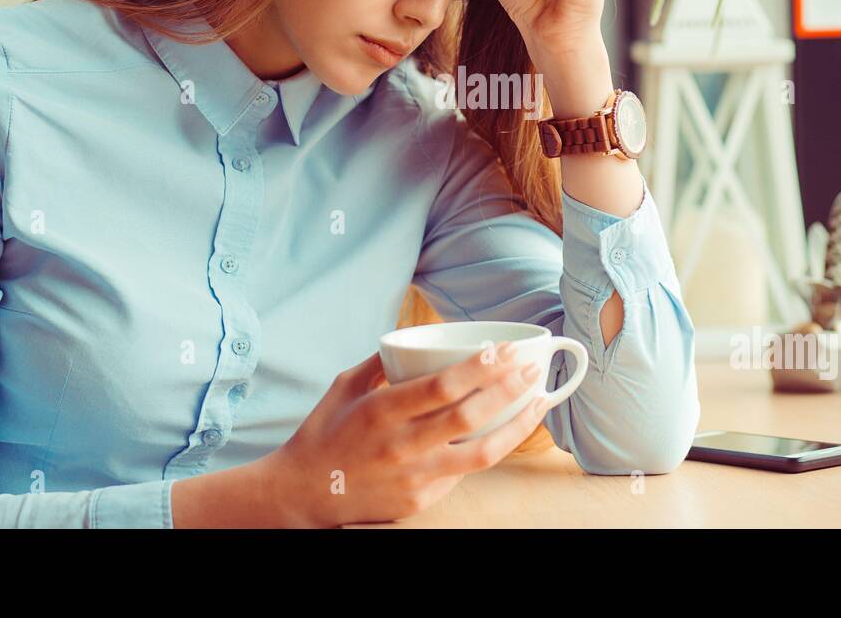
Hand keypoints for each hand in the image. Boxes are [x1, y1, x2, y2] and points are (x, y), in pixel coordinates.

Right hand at [257, 342, 548, 526]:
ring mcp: (413, 477)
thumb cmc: (324, 432)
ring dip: (516, 425)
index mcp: (380, 411)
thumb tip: (414, 339)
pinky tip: (506, 430)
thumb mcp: (344, 386)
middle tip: (532, 368)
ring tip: (539, 402)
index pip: (441, 387)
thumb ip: (382, 362)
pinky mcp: (420, 500)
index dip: (480, 368)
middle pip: (468, 416)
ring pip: (480, 453)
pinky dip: (488, 449)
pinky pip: (462, 472)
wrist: (301, 493)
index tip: (506, 350)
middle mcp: (400, 446)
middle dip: (508, 389)